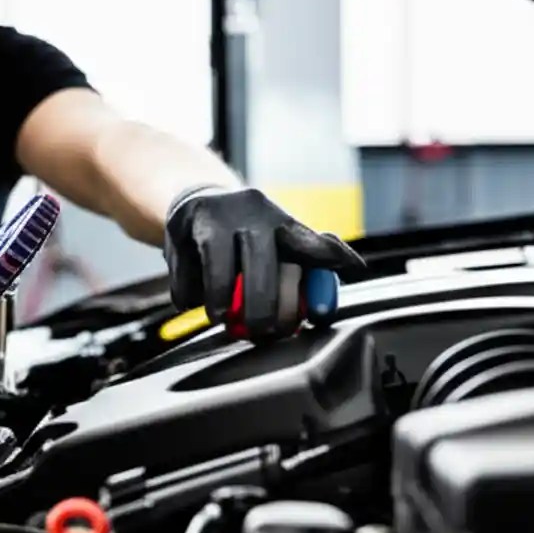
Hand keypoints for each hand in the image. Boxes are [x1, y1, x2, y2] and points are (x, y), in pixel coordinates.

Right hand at [164, 186, 365, 339]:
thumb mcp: (279, 237)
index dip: (320, 273)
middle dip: (261, 308)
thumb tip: (353, 266)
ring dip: (219, 304)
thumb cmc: (245, 232)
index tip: (322, 310)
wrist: (196, 200)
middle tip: (260, 332)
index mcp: (280, 220)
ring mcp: (213, 216)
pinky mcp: (179, 225)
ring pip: (218, 272)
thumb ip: (313, 254)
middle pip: (261, 268)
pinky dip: (189, 297)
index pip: (307, 244)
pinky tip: (193, 300)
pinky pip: (185, 275)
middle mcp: (250, 212)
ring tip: (221, 318)